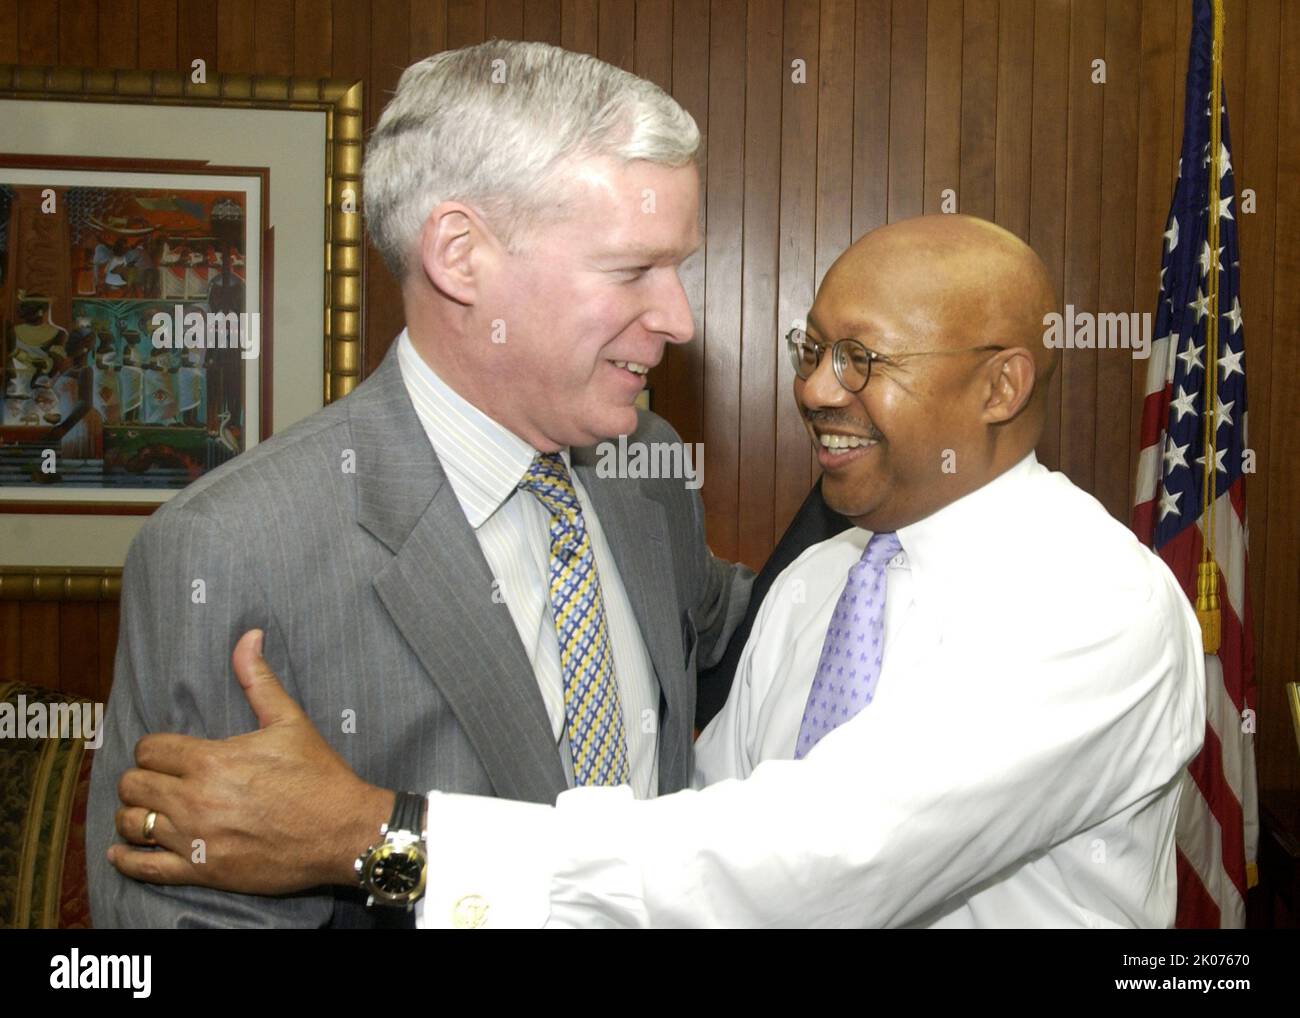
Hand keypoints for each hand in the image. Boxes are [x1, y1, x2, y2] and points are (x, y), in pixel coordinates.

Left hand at [109, 629, 394, 894]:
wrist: (343, 831)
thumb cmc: (318, 775)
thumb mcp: (290, 721)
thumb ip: (258, 679)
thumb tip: (248, 636)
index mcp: (211, 760)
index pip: (149, 749)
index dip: (154, 748)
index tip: (165, 754)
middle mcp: (194, 800)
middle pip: (133, 785)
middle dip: (140, 778)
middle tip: (157, 780)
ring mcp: (194, 839)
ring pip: (131, 824)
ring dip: (134, 815)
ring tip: (147, 810)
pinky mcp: (200, 871)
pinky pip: (145, 868)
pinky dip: (126, 859)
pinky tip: (122, 851)